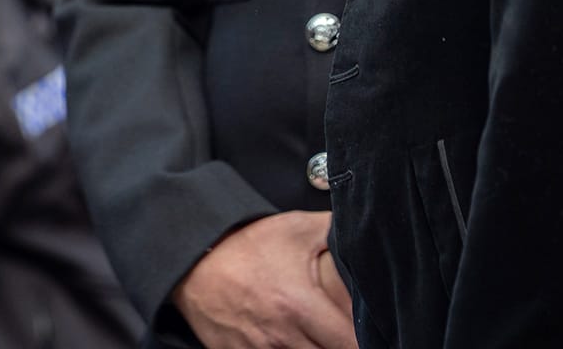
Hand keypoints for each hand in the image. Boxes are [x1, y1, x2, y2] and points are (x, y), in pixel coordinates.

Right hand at [171, 211, 357, 348]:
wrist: (194, 259)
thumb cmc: (247, 245)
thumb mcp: (295, 228)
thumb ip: (334, 230)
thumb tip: (367, 225)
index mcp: (299, 305)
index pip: (350, 344)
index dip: (363, 341)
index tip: (368, 333)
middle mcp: (281, 336)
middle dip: (339, 347)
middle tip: (342, 336)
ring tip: (317, 338)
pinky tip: (290, 343)